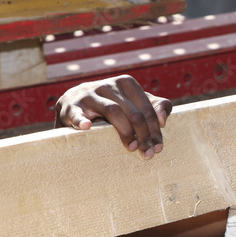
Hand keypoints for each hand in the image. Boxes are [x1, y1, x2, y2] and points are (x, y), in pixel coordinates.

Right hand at [53, 75, 171, 158]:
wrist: (73, 103)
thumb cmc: (110, 106)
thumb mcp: (133, 103)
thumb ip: (155, 106)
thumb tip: (163, 120)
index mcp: (126, 83)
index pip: (147, 108)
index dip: (155, 129)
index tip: (158, 147)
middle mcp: (108, 85)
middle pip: (133, 112)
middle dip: (143, 135)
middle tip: (147, 153)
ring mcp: (89, 94)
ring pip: (113, 111)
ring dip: (125, 132)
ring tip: (131, 148)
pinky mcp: (71, 106)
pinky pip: (77, 113)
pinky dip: (82, 120)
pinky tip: (88, 127)